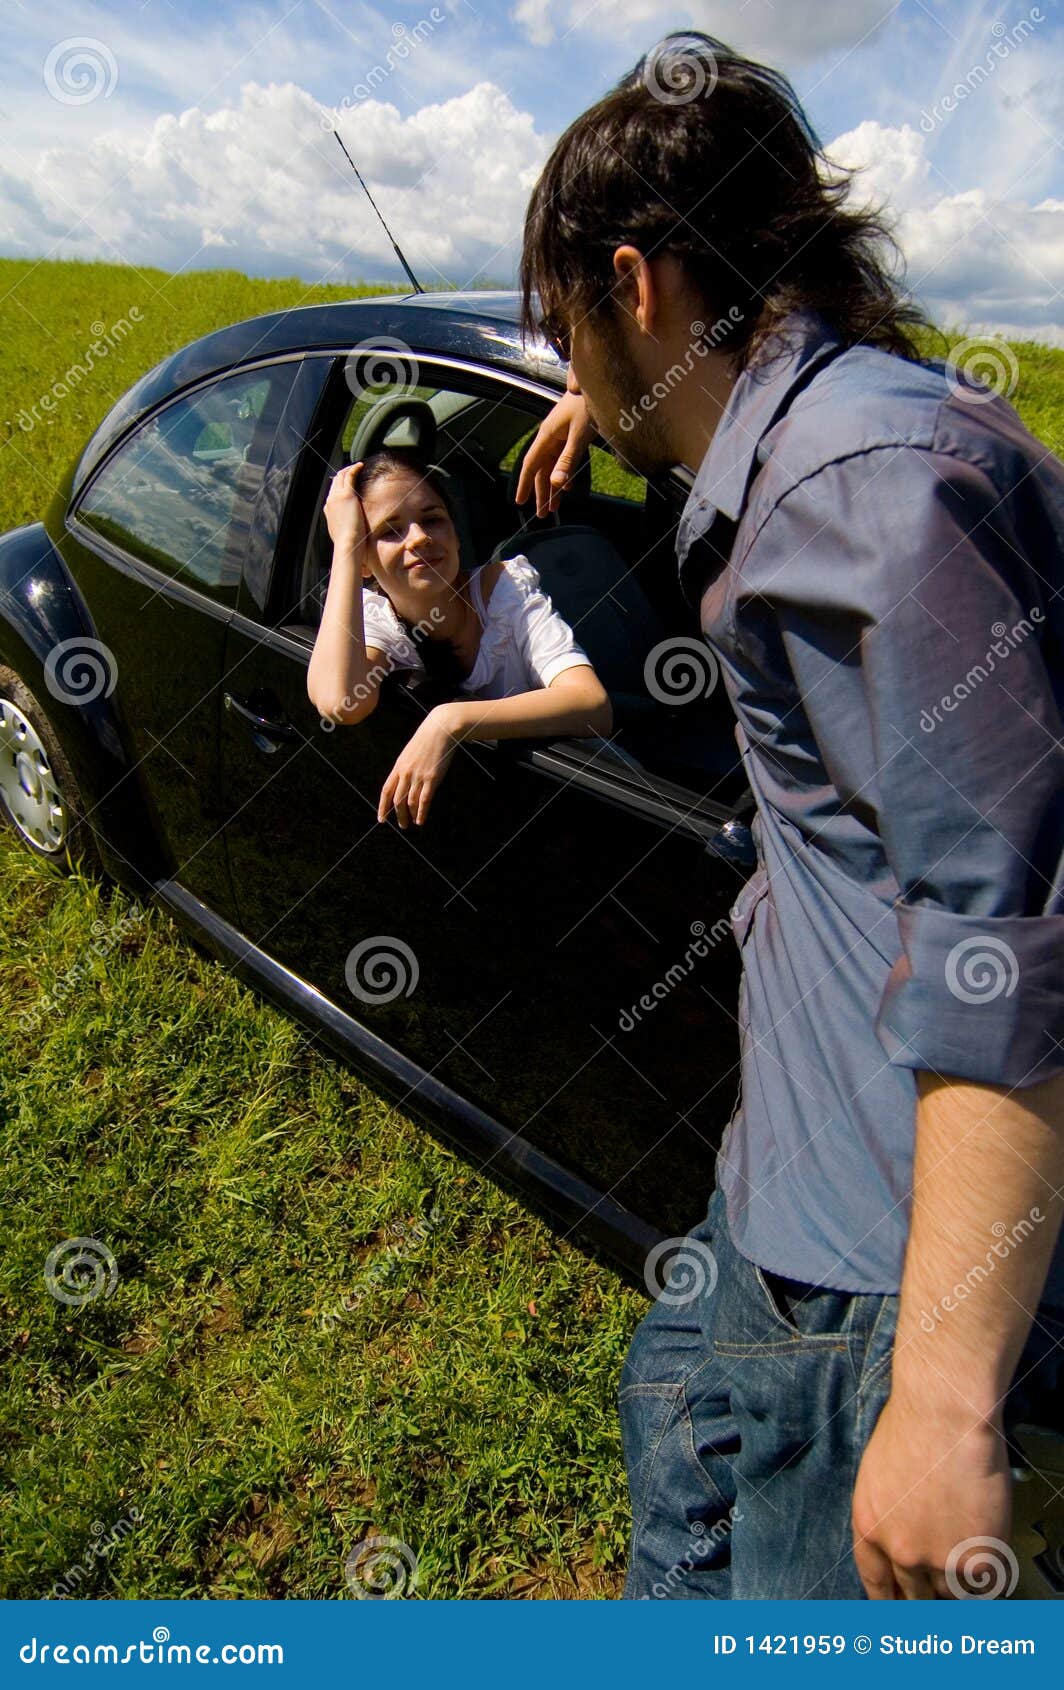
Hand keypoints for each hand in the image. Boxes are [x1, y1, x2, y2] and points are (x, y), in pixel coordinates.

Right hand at [323, 461, 367, 552]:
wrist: (347, 545)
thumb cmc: (348, 544)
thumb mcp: (343, 536)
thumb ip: (345, 529)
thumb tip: (349, 532)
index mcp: (328, 509)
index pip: (332, 492)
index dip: (339, 485)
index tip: (348, 482)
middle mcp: (330, 501)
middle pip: (335, 481)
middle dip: (343, 474)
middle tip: (354, 470)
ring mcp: (337, 497)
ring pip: (340, 476)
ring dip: (348, 469)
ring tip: (358, 466)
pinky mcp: (346, 495)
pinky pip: (349, 476)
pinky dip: (354, 468)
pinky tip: (361, 465)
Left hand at [378, 705, 463, 827]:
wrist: (440, 729)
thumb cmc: (426, 741)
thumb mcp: (410, 754)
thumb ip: (405, 768)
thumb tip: (404, 783)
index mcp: (398, 767)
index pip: (386, 791)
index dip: (383, 807)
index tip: (382, 819)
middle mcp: (406, 773)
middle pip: (397, 800)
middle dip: (398, 815)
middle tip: (402, 825)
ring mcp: (418, 776)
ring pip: (410, 802)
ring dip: (410, 815)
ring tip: (413, 823)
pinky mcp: (432, 778)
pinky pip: (424, 800)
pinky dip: (421, 812)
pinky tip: (421, 820)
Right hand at [514, 391, 594, 517]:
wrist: (597, 383)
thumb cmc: (588, 406)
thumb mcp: (579, 435)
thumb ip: (568, 460)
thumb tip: (556, 483)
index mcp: (547, 436)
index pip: (531, 464)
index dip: (525, 484)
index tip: (519, 501)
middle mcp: (550, 437)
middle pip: (542, 470)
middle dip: (541, 493)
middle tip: (541, 515)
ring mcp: (560, 436)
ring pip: (553, 467)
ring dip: (553, 488)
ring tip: (554, 508)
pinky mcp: (570, 435)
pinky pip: (563, 460)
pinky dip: (564, 476)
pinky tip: (567, 488)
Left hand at [851, 1391, 1012, 1598]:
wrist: (944, 1415)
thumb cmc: (913, 1425)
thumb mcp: (879, 1473)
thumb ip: (890, 1511)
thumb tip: (905, 1530)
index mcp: (869, 1527)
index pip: (875, 1582)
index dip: (888, 1599)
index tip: (897, 1606)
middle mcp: (899, 1551)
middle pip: (914, 1594)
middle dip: (925, 1594)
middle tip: (938, 1587)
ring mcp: (938, 1559)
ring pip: (951, 1593)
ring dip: (958, 1583)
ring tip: (965, 1562)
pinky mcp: (976, 1560)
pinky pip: (983, 1587)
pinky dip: (986, 1579)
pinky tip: (985, 1559)